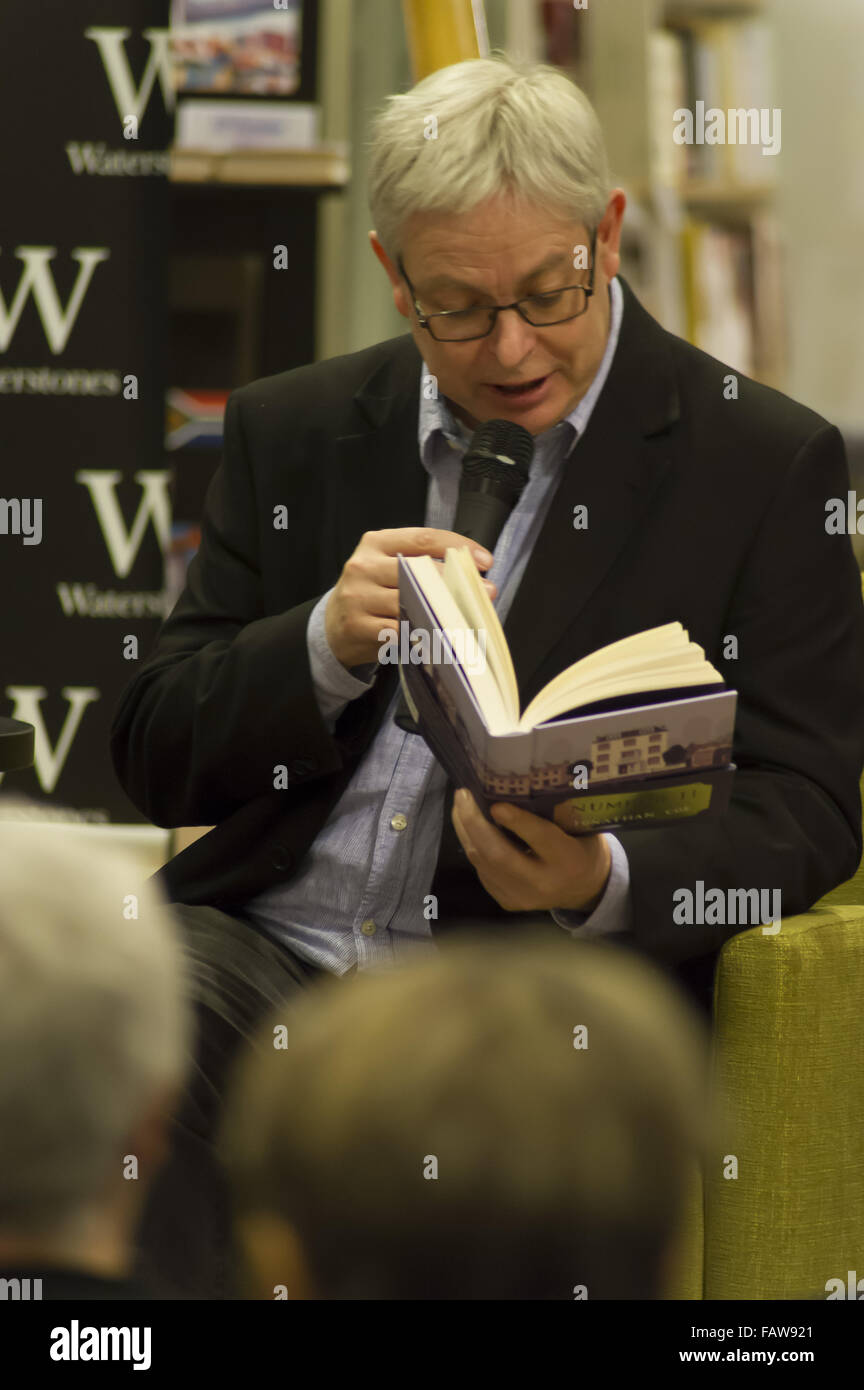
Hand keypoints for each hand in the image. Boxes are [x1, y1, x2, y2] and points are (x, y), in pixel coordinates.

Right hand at [325, 527, 497, 668]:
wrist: (332, 626)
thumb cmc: (372, 593)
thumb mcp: (388, 567)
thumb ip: (420, 563)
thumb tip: (471, 572)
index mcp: (376, 543)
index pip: (424, 538)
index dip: (457, 546)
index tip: (485, 560)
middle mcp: (363, 566)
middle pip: (419, 570)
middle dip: (457, 581)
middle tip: (487, 592)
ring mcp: (358, 597)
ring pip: (410, 602)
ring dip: (444, 611)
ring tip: (467, 616)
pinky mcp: (357, 626)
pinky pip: (399, 630)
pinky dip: (422, 633)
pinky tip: (438, 635)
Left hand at [451, 788, 611, 912]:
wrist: (585, 890)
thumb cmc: (582, 847)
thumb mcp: (580, 828)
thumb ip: (552, 814)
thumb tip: (513, 787)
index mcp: (568, 859)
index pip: (539, 838)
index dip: (515, 820)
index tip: (495, 803)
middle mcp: (542, 883)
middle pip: (498, 855)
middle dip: (474, 823)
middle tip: (462, 795)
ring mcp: (521, 896)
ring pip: (483, 862)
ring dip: (465, 832)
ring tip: (459, 805)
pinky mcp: (507, 901)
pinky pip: (482, 870)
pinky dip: (472, 846)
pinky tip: (468, 827)